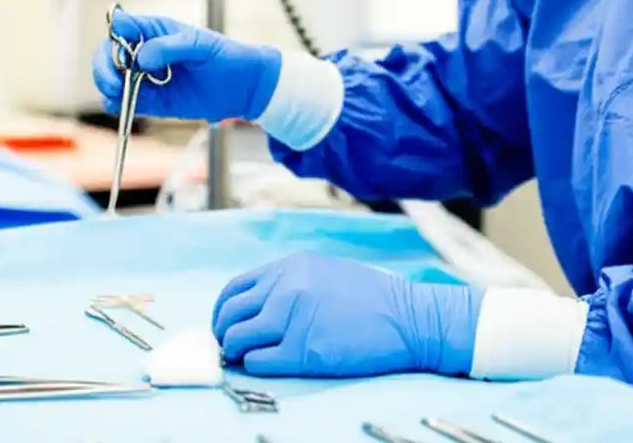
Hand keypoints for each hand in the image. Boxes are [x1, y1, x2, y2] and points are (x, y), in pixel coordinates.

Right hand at [92, 10, 281, 121]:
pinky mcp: (151, 101)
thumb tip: (141, 58)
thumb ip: (169, 47)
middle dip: (104, 67)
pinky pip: (123, 102)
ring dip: (107, 85)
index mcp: (154, 30)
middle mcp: (145, 52)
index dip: (113, 38)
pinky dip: (116, 104)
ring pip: (110, 79)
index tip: (121, 52)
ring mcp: (146, 77)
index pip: (121, 28)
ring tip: (120, 93)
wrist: (243, 87)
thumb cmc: (225, 56)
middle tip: (116, 81)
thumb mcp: (200, 44)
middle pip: (108, 55)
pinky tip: (121, 105)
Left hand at [211, 253, 481, 377]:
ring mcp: (293, 320)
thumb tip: (257, 308)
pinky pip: (259, 362)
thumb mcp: (326, 272)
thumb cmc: (373, 298)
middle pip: (230, 314)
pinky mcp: (303, 352)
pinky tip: (265, 364)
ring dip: (235, 351)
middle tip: (229, 346)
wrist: (409, 318)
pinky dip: (254, 365)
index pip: (235, 289)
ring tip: (245, 358)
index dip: (224, 310)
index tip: (227, 324)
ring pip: (238, 339)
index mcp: (290, 268)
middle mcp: (286, 289)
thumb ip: (290, 283)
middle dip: (223, 333)